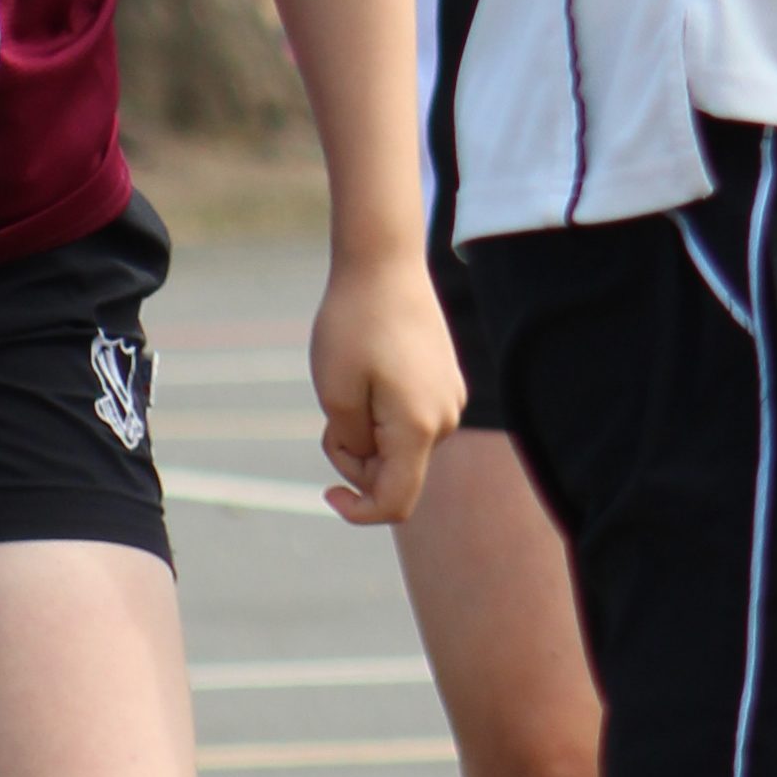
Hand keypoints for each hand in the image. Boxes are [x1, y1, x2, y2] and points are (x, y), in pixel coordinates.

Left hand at [312, 248, 465, 528]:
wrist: (383, 264)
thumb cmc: (353, 324)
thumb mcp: (335, 394)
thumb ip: (352, 445)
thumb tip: (369, 462)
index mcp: (418, 427)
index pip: (396, 502)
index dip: (359, 512)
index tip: (326, 492)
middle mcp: (445, 418)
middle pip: (396, 476)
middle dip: (355, 461)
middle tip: (329, 418)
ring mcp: (449, 400)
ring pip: (401, 449)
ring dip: (367, 436)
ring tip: (347, 388)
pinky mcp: (445, 384)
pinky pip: (410, 423)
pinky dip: (382, 418)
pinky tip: (369, 378)